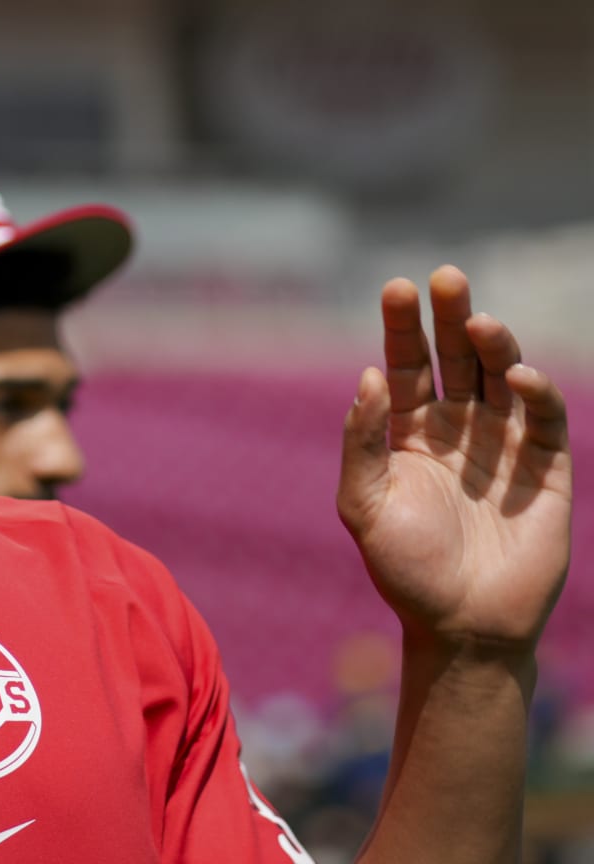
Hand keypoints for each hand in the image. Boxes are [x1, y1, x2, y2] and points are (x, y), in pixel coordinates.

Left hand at [337, 266, 572, 649]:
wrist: (461, 626)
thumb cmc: (404, 569)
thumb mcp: (364, 505)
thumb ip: (362, 442)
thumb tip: (367, 375)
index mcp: (410, 432)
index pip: (405, 365)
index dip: (403, 327)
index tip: (397, 286)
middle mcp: (458, 429)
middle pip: (456, 358)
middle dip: (452, 317)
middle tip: (446, 277)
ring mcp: (503, 445)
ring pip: (501, 378)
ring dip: (494, 346)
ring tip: (478, 323)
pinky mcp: (545, 468)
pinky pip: (542, 418)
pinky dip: (534, 393)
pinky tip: (516, 376)